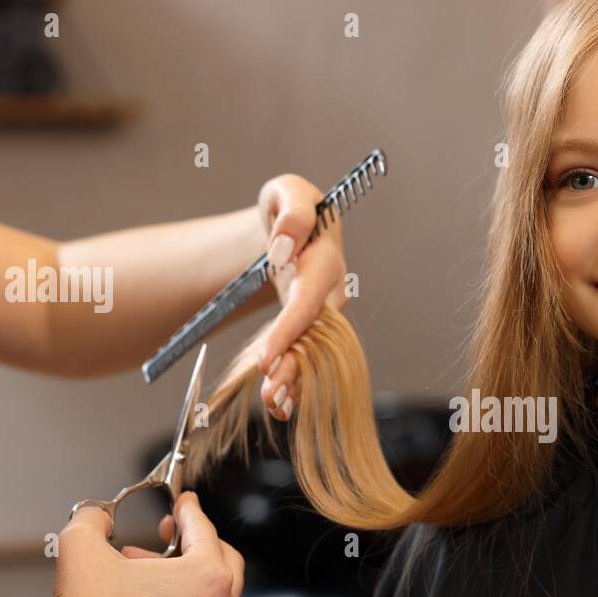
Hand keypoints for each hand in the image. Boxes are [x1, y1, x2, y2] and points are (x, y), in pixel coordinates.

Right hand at [40, 491, 244, 596]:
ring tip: (140, 570)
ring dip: (181, 578)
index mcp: (207, 577)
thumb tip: (98, 515)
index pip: (204, 529)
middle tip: (168, 534)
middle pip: (224, 562)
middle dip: (196, 543)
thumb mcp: (81, 545)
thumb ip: (93, 517)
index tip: (183, 501)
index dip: (189, 509)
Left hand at [254, 174, 349, 422]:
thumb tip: (285, 243)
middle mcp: (330, 295)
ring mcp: (324, 316)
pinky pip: (307, 359)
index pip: (309, 300)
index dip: (290, 330)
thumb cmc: (291, 208)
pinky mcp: (312, 330)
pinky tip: (278, 405)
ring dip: (295, 383)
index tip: (267, 358)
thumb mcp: (287, 191)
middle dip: (296, 367)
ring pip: (314, 354)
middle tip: (271, 391)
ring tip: (273, 404)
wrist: (293, 230)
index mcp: (326, 263)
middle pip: (316, 336)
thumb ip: (292, 211)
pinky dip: (294, 385)